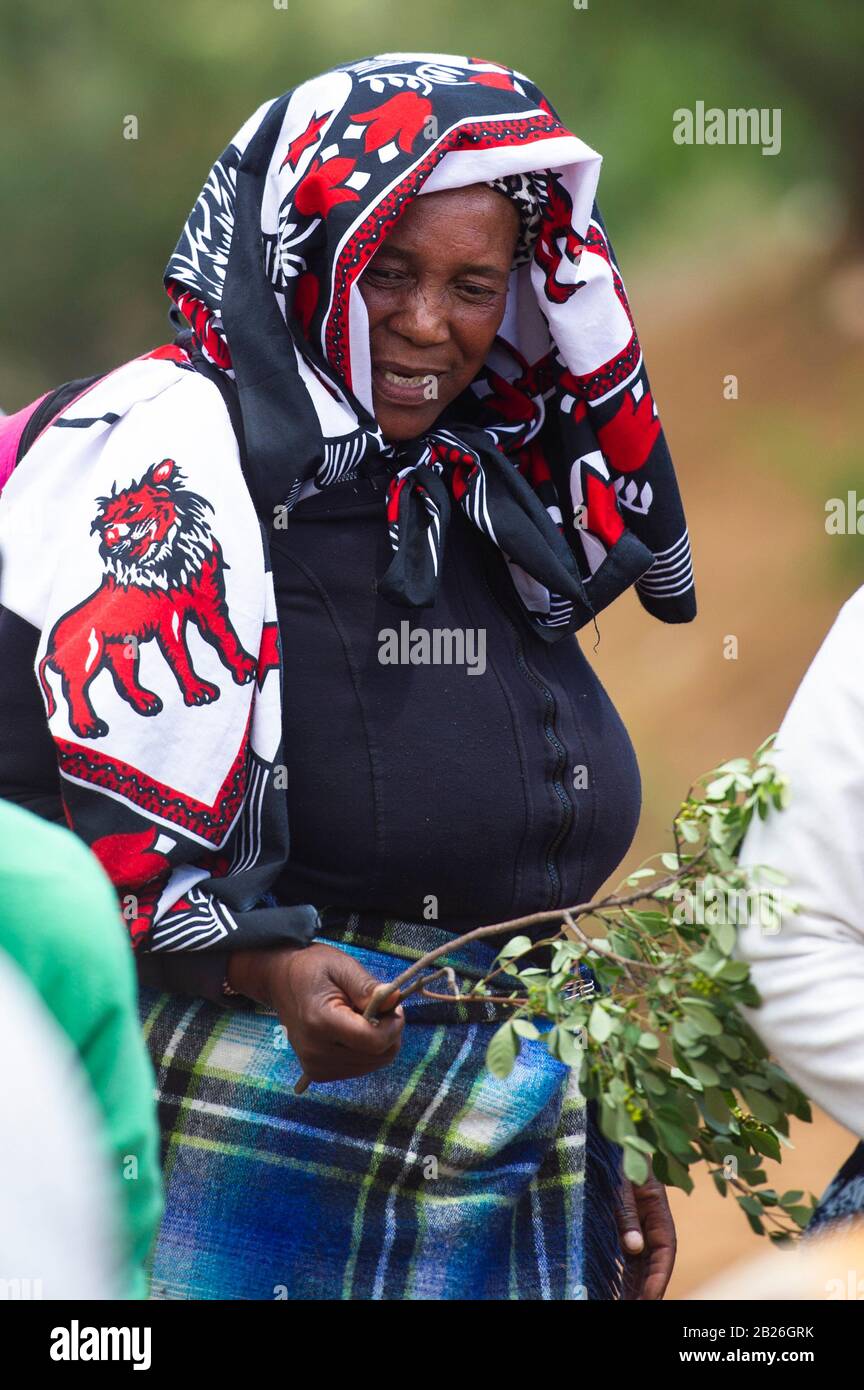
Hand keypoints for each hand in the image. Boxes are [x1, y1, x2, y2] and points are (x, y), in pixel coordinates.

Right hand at [227, 942, 404, 1085]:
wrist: (279, 981)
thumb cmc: (312, 969)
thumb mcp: (341, 966)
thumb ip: (367, 987)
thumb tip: (395, 1000)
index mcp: (321, 1023)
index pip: (374, 1041)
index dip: (393, 1025)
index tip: (393, 1005)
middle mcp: (316, 1051)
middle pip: (378, 1056)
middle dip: (389, 1032)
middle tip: (379, 1008)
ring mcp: (315, 1066)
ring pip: (372, 1065)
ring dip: (377, 1042)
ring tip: (361, 1017)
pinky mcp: (317, 1073)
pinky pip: (359, 1068)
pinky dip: (365, 1051)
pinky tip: (353, 1032)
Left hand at [616, 1167, 676, 1299]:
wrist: (618, 1145)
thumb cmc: (622, 1161)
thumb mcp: (623, 1184)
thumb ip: (628, 1214)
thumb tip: (634, 1248)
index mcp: (660, 1216)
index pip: (663, 1255)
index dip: (657, 1280)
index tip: (648, 1300)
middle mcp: (654, 1229)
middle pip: (654, 1268)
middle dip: (646, 1292)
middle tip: (631, 1309)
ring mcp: (642, 1233)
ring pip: (642, 1269)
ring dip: (636, 1290)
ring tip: (624, 1306)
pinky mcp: (629, 1233)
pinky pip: (631, 1262)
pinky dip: (627, 1280)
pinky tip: (621, 1294)